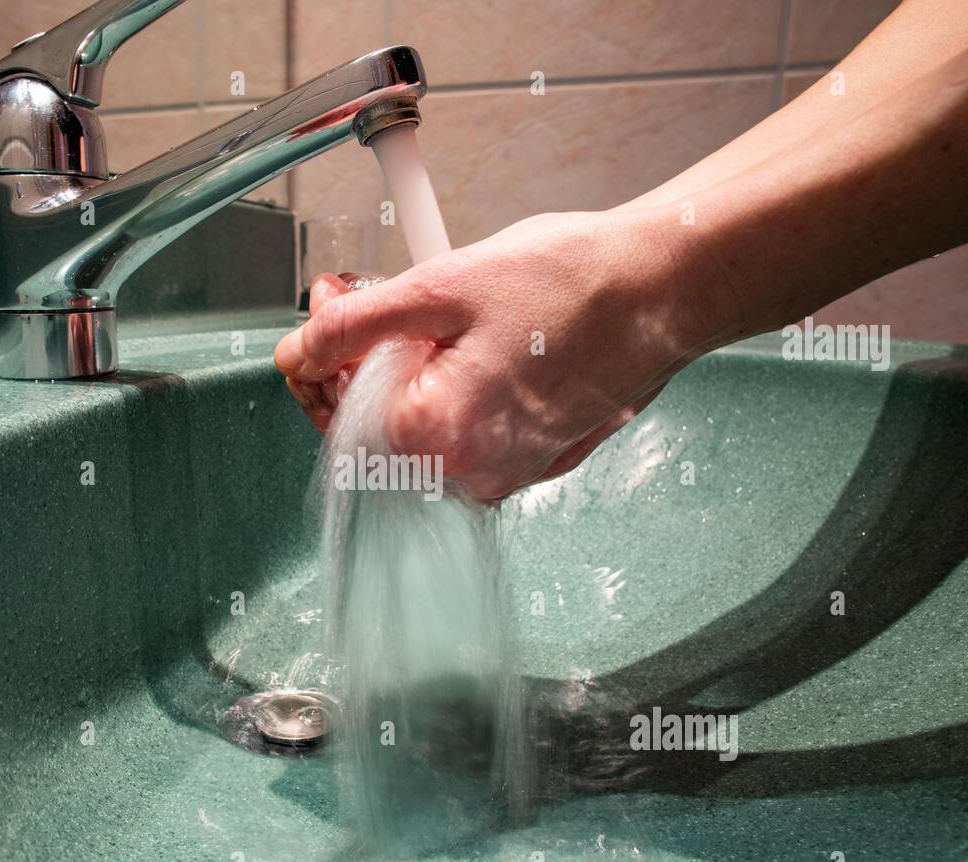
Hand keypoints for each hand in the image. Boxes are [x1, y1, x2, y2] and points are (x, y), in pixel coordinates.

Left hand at [275, 210, 724, 500]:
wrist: (665, 289)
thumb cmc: (572, 283)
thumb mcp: (441, 287)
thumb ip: (355, 325)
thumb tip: (301, 349)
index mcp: (438, 436)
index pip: (336, 415)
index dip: (319, 356)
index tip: (326, 306)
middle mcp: (470, 473)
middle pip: (375, 429)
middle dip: (357, 364)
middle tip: (361, 299)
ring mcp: (505, 472)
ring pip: (421, 431)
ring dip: (404, 375)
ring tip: (424, 315)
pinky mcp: (533, 458)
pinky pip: (466, 431)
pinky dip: (451, 389)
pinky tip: (467, 341)